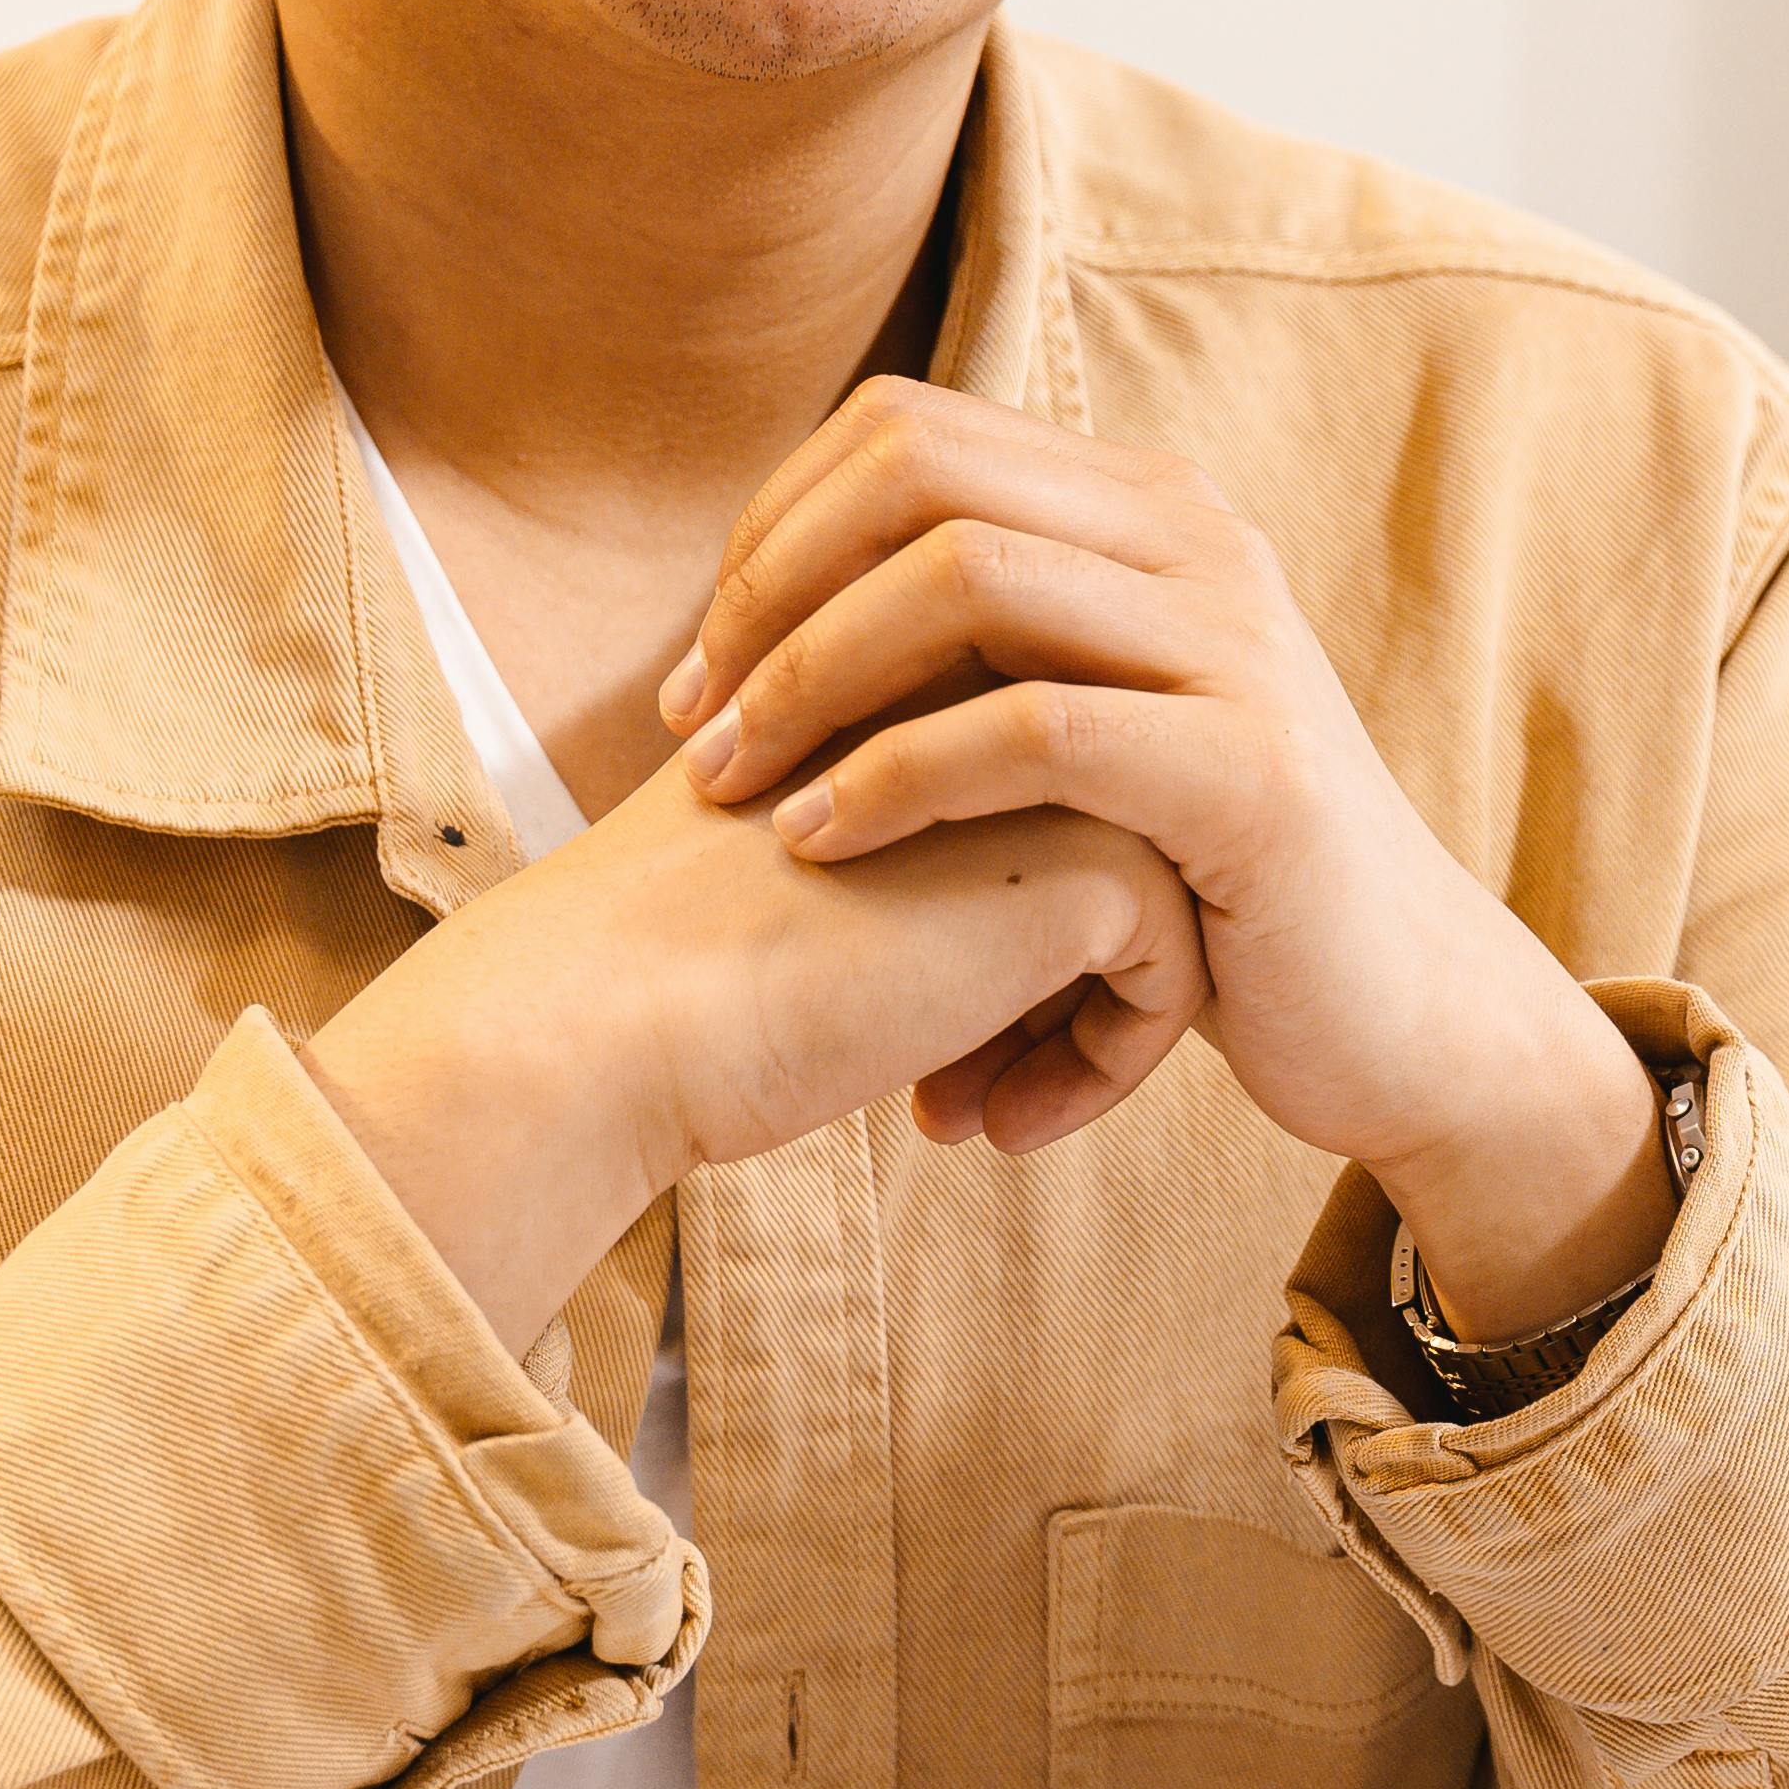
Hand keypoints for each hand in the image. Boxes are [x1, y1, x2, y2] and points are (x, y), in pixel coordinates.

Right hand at [306, 736, 1208, 1356]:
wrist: (614, 1008)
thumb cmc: (682, 956)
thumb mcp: (826, 860)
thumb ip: (931, 842)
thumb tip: (1059, 925)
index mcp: (929, 662)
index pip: (1047, 803)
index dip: (1009, 936)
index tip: (925, 1036)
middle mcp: (1007, 683)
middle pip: (1115, 851)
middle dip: (1057, 990)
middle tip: (948, 1087)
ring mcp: (1064, 760)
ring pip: (1163, 909)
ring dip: (1084, 1030)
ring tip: (967, 1106)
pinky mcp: (1097, 856)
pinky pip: (1173, 978)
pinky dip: (1104, 1066)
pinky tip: (987, 1125)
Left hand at [661, 384, 1677, 1337]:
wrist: (1393, 1010)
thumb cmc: (1196, 883)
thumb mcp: (1082, 727)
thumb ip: (973, 649)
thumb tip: (777, 599)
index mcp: (1141, 508)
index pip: (905, 430)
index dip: (773, 529)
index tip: (701, 666)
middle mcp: (1193, 541)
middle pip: (916, 474)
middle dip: (771, 592)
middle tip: (695, 725)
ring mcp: (1233, 644)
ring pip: (964, 576)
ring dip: (811, 679)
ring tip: (736, 787)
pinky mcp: (1250, 774)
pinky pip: (1035, 731)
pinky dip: (899, 780)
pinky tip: (822, 845)